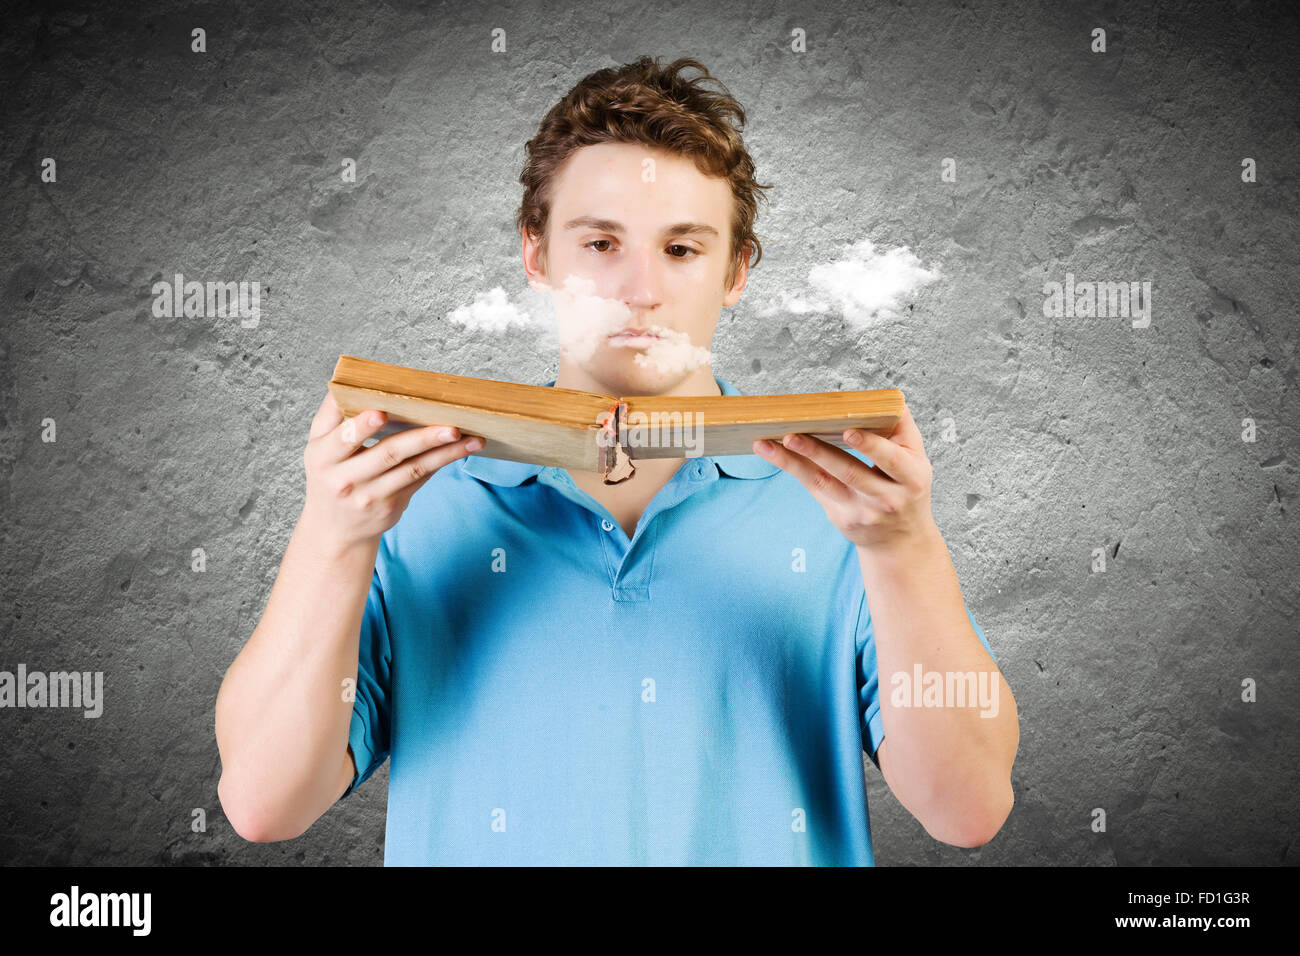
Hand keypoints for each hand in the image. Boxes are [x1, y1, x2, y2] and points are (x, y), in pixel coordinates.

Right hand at [300, 393, 481, 550]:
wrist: (336, 529)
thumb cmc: (328, 474)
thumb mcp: (317, 446)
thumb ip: (331, 415)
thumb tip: (349, 380)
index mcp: (323, 457)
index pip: (344, 439)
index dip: (362, 427)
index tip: (381, 413)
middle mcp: (346, 479)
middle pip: (388, 454)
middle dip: (421, 439)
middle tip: (451, 427)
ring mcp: (371, 496)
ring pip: (412, 469)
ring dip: (445, 453)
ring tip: (471, 439)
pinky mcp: (391, 506)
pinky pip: (419, 479)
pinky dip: (441, 462)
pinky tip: (462, 450)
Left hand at [752, 401, 936, 551]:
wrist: (900, 540)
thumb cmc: (907, 488)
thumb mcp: (917, 460)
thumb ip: (901, 428)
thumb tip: (884, 399)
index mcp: (910, 478)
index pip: (890, 460)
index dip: (870, 446)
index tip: (848, 431)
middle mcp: (885, 498)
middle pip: (848, 472)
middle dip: (818, 453)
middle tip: (791, 435)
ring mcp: (860, 511)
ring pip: (822, 482)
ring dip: (791, 461)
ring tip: (765, 443)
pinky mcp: (839, 517)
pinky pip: (813, 488)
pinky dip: (792, 468)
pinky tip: (771, 452)